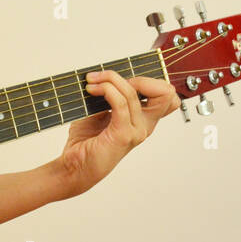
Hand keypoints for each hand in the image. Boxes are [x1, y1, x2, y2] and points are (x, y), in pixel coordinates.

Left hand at [53, 70, 180, 198]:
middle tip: (108, 78)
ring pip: (133, 93)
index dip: (148, 80)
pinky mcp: (123, 135)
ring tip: (91, 83)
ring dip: (110, 80)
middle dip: (137, 77)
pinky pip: (120, 103)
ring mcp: (136, 131)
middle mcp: (145, 125)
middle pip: (165, 92)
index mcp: (143, 119)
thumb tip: (106, 75)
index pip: (167, 95)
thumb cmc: (85, 142)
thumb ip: (110, 96)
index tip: (120, 79)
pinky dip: (106, 90)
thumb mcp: (100, 112)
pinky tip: (92, 90)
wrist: (73, 167)